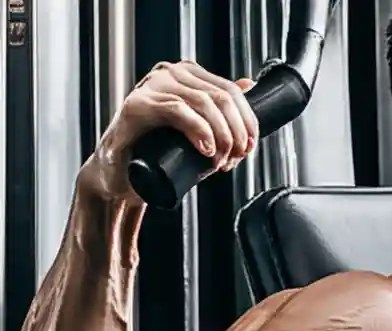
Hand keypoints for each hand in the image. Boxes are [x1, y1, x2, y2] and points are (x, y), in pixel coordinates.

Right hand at [82, 60, 258, 199]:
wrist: (120, 174)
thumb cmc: (158, 151)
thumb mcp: (199, 129)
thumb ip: (220, 107)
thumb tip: (249, 85)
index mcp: (188, 75)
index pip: (231, 91)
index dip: (248, 121)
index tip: (250, 146)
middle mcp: (170, 74)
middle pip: (222, 97)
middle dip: (236, 132)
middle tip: (236, 158)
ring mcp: (152, 86)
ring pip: (205, 103)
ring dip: (222, 136)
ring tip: (220, 160)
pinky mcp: (137, 105)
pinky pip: (178, 110)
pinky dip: (200, 131)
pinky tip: (206, 149)